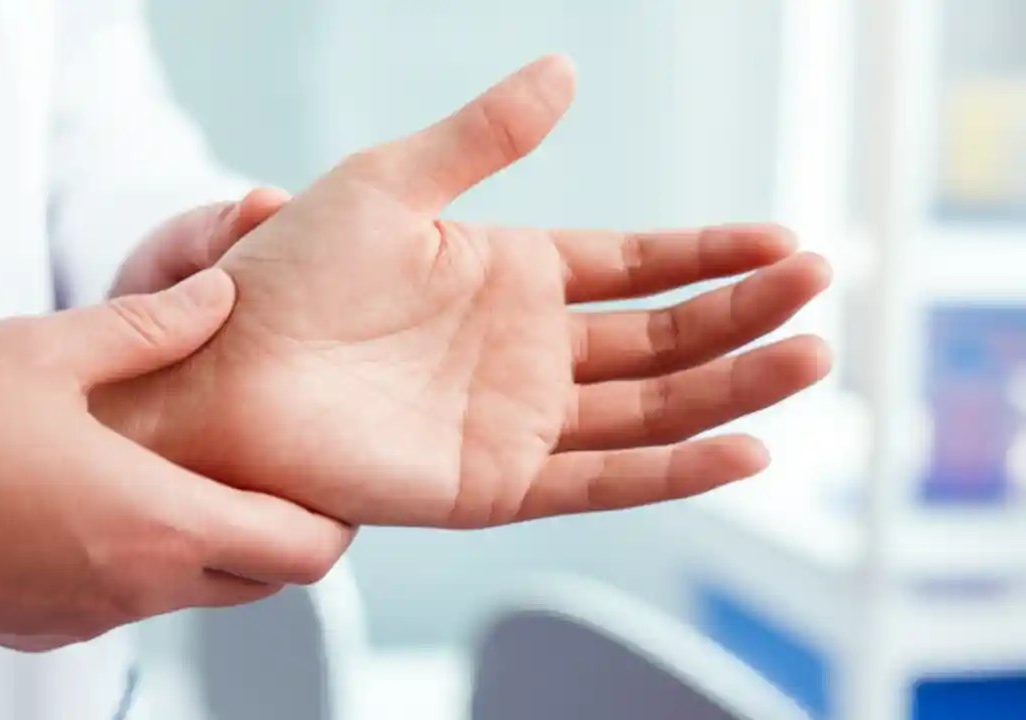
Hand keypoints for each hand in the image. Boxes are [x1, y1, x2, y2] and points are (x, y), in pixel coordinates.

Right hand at [0, 269, 349, 650]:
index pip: (298, 553)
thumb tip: (224, 295)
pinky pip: (134, 602)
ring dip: (217, 543)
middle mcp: (135, 585)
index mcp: (154, 519)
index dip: (336, 523)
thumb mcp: (47, 351)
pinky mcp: (47, 625)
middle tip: (272, 468)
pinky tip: (116, 501)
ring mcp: (90, 614)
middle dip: (284, 533)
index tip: (335, 481)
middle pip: (261, 581)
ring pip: (198, 592)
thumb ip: (154, 325)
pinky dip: (153, 559)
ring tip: (194, 471)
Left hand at [93, 56, 831, 528]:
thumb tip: (566, 70)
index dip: (708, 255)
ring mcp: (516, 420)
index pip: (634, 266)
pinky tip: (745, 447)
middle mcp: (524, 351)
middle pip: (661, 336)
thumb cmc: (286, 275)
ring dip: (732, 385)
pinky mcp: (496, 485)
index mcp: (507, 275)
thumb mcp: (391, 184)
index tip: (781, 242)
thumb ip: (482, 137)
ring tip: (808, 353)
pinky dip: (676, 470)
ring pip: (651, 407)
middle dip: (740, 312)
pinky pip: (604, 481)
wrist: (219, 375)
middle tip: (818, 284)